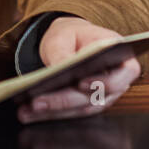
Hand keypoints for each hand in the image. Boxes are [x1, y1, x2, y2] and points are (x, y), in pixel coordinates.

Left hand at [17, 16, 140, 124]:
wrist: (69, 40)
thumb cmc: (71, 34)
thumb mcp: (63, 34)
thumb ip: (62, 51)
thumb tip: (59, 70)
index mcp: (119, 55)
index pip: (121, 74)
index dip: (105, 82)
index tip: (80, 83)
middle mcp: (117, 80)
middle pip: (94, 97)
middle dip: (62, 100)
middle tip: (36, 102)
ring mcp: (104, 96)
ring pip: (81, 109)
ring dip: (53, 112)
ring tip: (26, 111)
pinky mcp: (88, 105)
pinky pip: (71, 112)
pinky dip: (50, 114)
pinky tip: (30, 113)